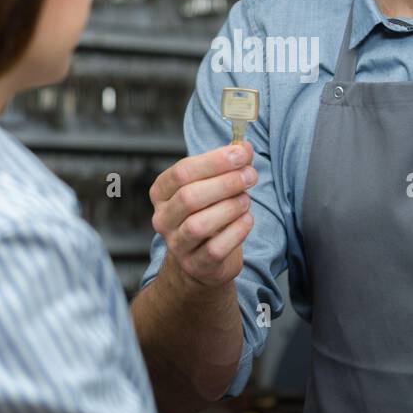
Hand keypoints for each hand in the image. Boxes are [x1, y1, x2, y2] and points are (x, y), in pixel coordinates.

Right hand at [149, 142, 256, 289]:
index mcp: (162, 193)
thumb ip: (227, 165)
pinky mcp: (196, 265)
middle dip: (225, 183)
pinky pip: (215, 248)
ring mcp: (177, 244)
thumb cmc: (207, 214)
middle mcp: (163, 219)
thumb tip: (244, 147)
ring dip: (230, 207)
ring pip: (199, 224)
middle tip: (250, 175)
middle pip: (189, 197)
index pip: (182, 172)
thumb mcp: (211, 185)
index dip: (214, 160)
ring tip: (246, 200)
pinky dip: (236, 231)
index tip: (240, 154)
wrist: (203, 259)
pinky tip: (247, 219)